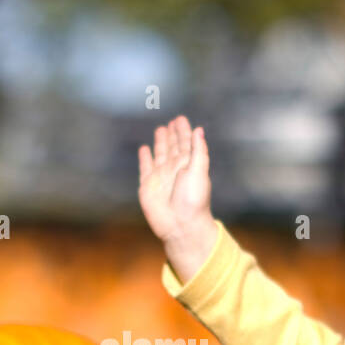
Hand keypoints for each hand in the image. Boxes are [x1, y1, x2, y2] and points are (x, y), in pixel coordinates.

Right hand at [138, 114, 216, 283]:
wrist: (180, 225)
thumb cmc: (193, 200)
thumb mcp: (199, 172)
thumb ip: (198, 151)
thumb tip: (199, 130)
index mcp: (189, 165)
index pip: (186, 143)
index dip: (184, 131)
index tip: (181, 119)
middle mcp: (175, 169)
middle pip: (173, 146)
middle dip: (173, 134)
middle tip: (172, 121)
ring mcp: (161, 177)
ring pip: (160, 154)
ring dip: (160, 142)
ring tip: (160, 130)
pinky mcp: (148, 185)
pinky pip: (145, 168)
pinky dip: (145, 158)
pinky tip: (144, 149)